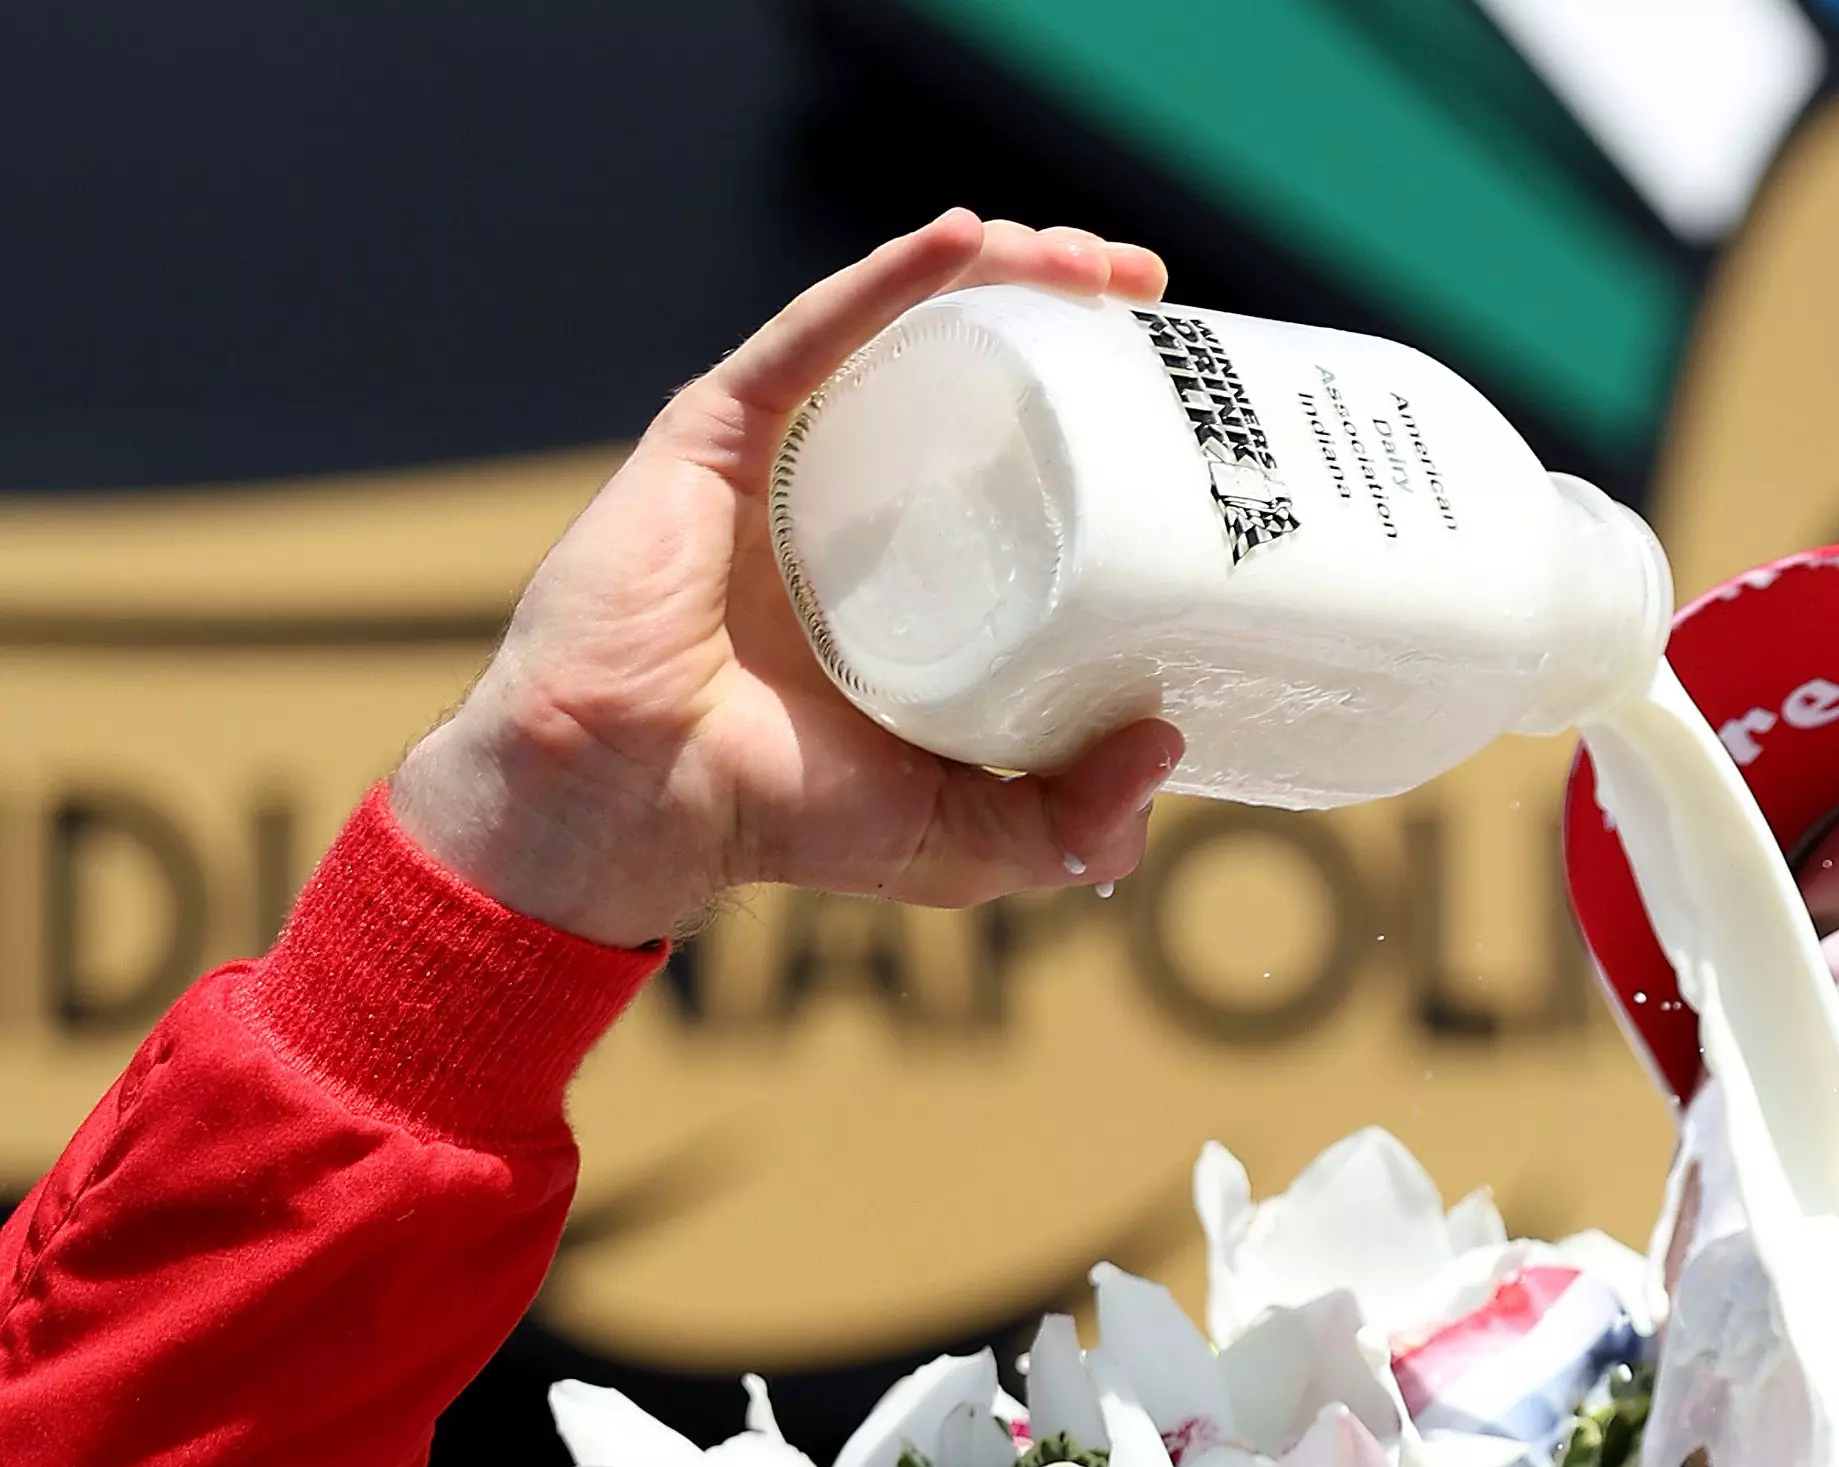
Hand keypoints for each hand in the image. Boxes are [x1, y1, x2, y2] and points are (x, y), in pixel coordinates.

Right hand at [390, 212, 1187, 945]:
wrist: (635, 806)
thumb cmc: (783, 819)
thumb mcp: (970, 839)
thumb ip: (1076, 821)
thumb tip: (1169, 746)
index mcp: (914, 566)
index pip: (1018, 454)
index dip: (1098, 403)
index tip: (1185, 387)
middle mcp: (854, 494)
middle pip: (973, 362)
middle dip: (1065, 300)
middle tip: (1150, 288)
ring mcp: (786, 457)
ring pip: (906, 326)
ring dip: (1006, 267)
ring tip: (1096, 259)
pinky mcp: (719, 434)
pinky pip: (816, 334)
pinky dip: (890, 279)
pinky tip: (968, 239)